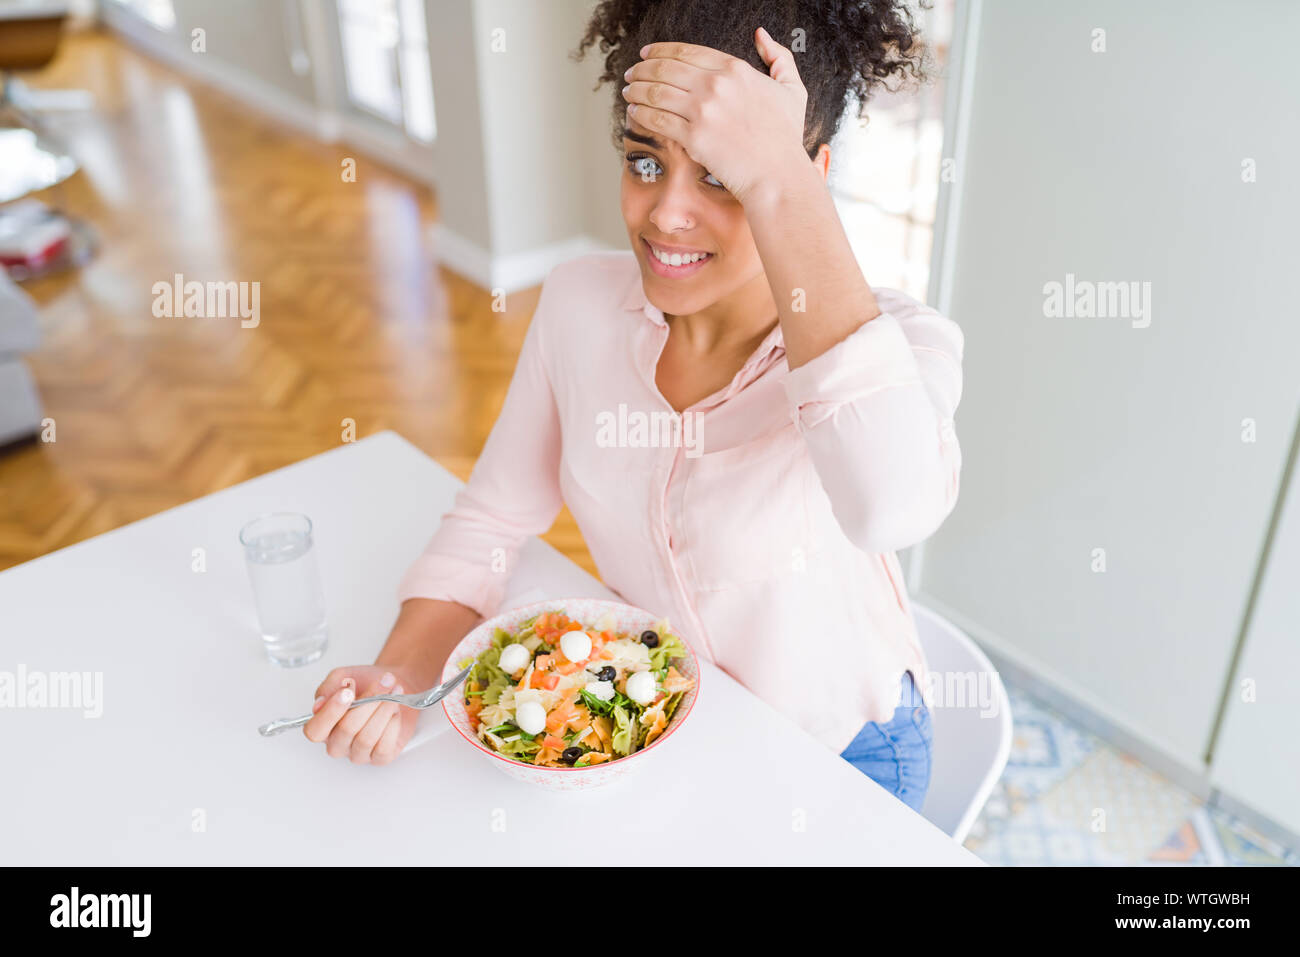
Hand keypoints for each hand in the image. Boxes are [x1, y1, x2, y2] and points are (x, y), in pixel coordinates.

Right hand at [302, 664, 419, 764]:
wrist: (393, 685)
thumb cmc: (366, 683)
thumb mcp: (342, 676)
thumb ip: (328, 687)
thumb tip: (320, 703)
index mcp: (322, 726)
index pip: (315, 730)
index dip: (331, 712)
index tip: (347, 691)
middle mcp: (337, 743)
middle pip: (347, 729)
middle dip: (369, 701)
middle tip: (384, 682)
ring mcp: (357, 753)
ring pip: (367, 738)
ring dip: (384, 709)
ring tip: (393, 692)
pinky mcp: (380, 757)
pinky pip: (384, 746)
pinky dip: (393, 724)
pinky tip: (394, 711)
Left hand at [621, 26, 809, 204]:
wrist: (778, 175)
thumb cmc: (786, 138)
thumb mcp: (791, 90)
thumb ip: (779, 57)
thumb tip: (761, 34)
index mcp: (736, 70)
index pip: (687, 52)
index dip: (660, 50)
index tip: (647, 54)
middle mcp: (716, 86)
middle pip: (666, 68)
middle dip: (642, 68)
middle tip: (631, 73)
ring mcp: (703, 112)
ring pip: (656, 92)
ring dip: (636, 89)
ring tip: (628, 91)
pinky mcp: (693, 138)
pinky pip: (657, 120)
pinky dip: (641, 113)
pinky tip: (634, 112)